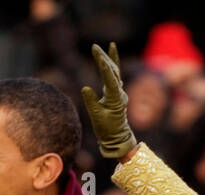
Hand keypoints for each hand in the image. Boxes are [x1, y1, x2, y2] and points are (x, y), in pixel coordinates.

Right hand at [80, 42, 137, 159]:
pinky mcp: (116, 92)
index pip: (109, 78)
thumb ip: (91, 102)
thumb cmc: (106, 129)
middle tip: (95, 47)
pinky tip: (112, 52)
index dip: (103, 65)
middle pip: (112, 71)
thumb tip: (85, 88)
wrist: (116, 137)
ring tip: (103, 47)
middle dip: (103, 58)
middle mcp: (119, 92)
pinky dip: (113, 63)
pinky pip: (115, 74)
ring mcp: (119, 91)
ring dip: (107, 58)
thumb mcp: (97, 117)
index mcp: (115, 98)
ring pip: (114, 71)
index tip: (97, 54)